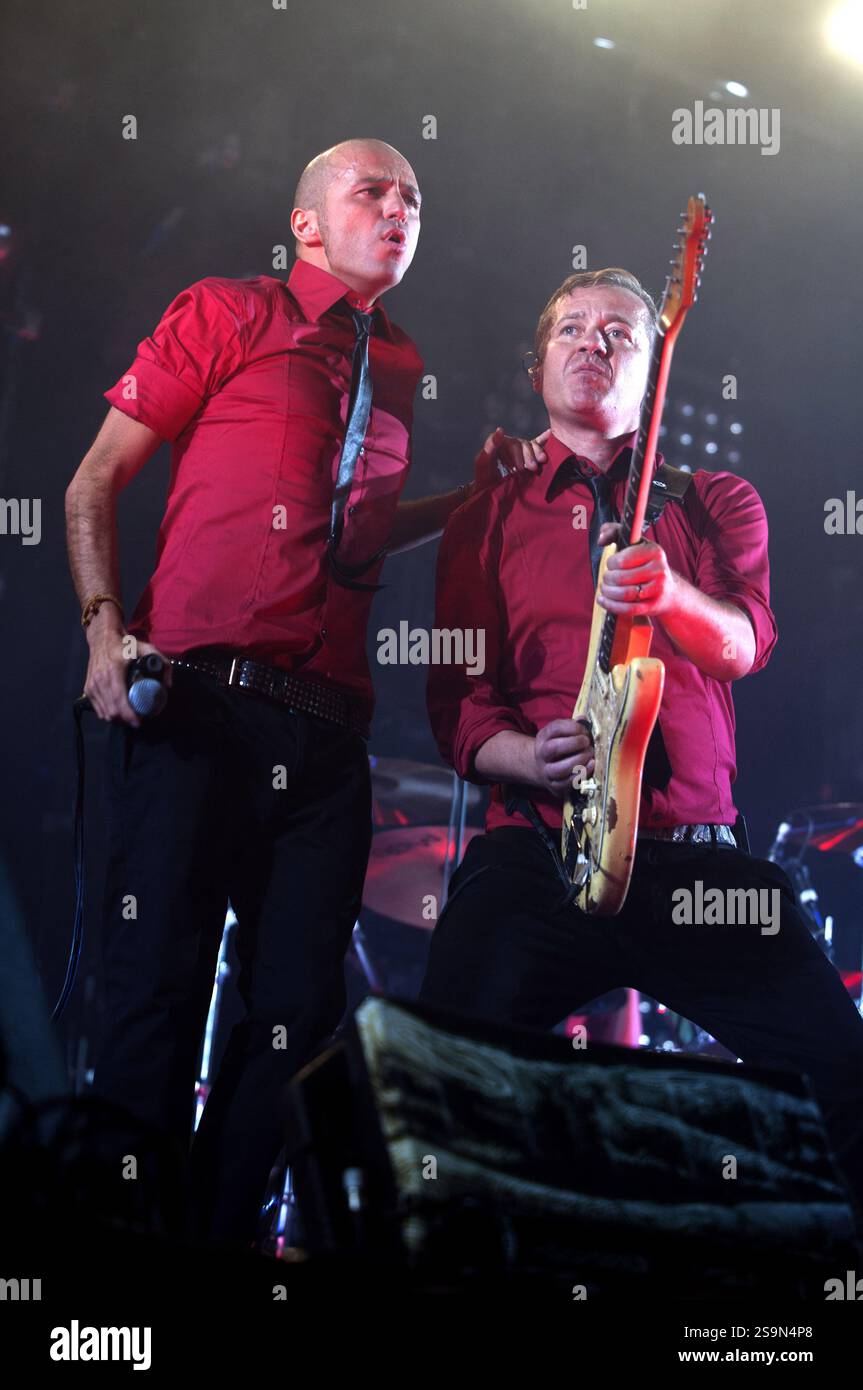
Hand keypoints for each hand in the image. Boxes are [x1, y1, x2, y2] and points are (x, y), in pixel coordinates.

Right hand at [83, 611, 171, 727]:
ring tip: (128, 718)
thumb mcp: (146, 648)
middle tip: (137, 720)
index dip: (129, 715)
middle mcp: (99, 680)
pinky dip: (108, 714)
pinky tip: (118, 713)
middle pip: (112, 711)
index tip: (139, 721)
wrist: (102, 638)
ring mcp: (92, 685)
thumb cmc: (124, 644)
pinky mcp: (88, 688)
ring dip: (117, 720)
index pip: (119, 700)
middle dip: (125, 720)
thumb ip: (162, 663)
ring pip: (104, 713)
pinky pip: (97, 709)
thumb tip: (168, 685)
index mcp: (113, 671)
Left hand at [473, 426, 549, 491]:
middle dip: (529, 456)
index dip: (518, 455)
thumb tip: (500, 429)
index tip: (520, 468)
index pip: (513, 444)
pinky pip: (537, 445)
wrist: (489, 493)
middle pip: (524, 445)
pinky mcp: (528, 457)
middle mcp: (512, 445)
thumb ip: (490, 446)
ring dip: (538, 453)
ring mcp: (521, 451)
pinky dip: (544, 440)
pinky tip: (550, 434)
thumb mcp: (482, 462)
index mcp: (501, 444)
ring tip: (541, 462)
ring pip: (532, 447)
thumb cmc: (484, 478)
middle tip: (532, 468)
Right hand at [533, 718, 593, 799]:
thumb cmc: (558, 747)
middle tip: (587, 742)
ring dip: (578, 761)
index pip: (555, 729)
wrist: (541, 768)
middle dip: (574, 743)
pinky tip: (590, 766)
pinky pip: (566, 784)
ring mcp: (547, 772)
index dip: (572, 728)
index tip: (584, 730)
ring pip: (560, 769)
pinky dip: (580, 776)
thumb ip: (572, 726)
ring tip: (591, 755)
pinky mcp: (555, 787)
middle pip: (554, 748)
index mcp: (544, 738)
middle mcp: (542, 755)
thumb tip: (584, 718)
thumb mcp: (560, 733)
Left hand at [596, 521, 677, 616]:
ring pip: (625, 594)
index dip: (611, 563)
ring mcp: (658, 589)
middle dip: (607, 579)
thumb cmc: (646, 565)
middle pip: (622, 578)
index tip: (610, 565)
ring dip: (608, 593)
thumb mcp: (635, 544)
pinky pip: (629, 609)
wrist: (668, 591)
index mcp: (655, 551)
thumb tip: (601, 538)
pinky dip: (612, 606)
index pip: (623, 559)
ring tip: (603, 589)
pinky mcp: (653, 606)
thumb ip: (616, 532)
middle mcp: (659, 569)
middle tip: (605, 579)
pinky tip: (603, 600)